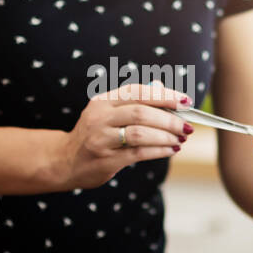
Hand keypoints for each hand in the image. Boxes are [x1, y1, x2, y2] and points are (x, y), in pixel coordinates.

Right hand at [58, 81, 193, 188]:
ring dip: (166, 136)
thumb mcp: (107, 113)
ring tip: (181, 139)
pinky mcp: (106, 159)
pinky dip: (159, 151)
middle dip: (170, 119)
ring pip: (141, 134)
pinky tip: (171, 150)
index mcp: (103, 101)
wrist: (64, 161)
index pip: (138, 92)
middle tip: (187, 125)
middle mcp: (100, 117)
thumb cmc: (95, 135)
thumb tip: (166, 91)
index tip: (185, 101)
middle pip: (141, 113)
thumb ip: (134, 103)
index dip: (164, 95)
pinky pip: (139, 153)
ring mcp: (101, 139)